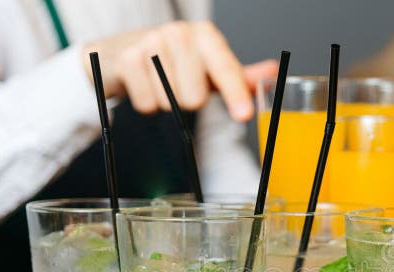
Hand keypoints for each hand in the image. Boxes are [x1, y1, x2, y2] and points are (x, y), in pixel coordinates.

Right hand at [82, 21, 277, 119]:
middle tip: (181, 85)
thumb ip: (239, 75)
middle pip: (195, 97)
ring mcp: (150, 43)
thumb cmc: (175, 61)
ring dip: (167, 102)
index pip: (225, 69)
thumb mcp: (209, 67)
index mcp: (205, 36)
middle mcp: (179, 33)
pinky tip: (144, 85)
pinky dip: (147, 103)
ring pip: (170, 102)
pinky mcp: (127, 59)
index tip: (244, 115)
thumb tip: (272, 73)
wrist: (121, 52)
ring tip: (160, 84)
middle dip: (189, 100)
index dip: (235, 94)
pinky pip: (147, 103)